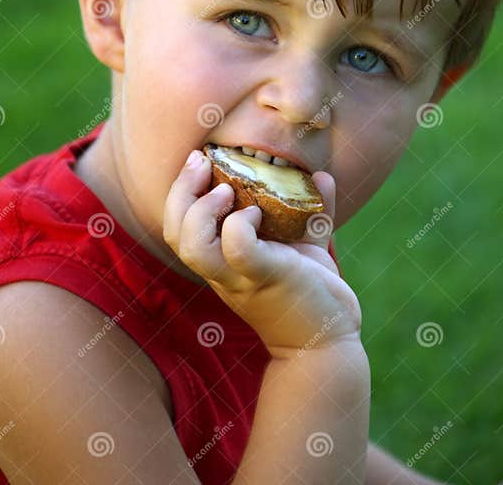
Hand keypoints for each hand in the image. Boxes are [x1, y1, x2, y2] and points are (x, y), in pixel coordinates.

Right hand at [162, 151, 362, 357]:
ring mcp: (240, 277)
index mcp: (221, 260)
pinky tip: (260, 212)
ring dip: (203, 210)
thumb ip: (309, 210)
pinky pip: (237, 249)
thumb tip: (322, 176)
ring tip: (227, 191)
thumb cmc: (311, 293)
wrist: (327, 342)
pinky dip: (241, 224)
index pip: (178, 227)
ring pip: (193, 246)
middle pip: (175, 233)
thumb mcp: (305, 245)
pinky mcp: (266, 277)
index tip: (198, 160)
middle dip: (180, 191)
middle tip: (201, 164)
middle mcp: (222, 271)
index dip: (179, 191)